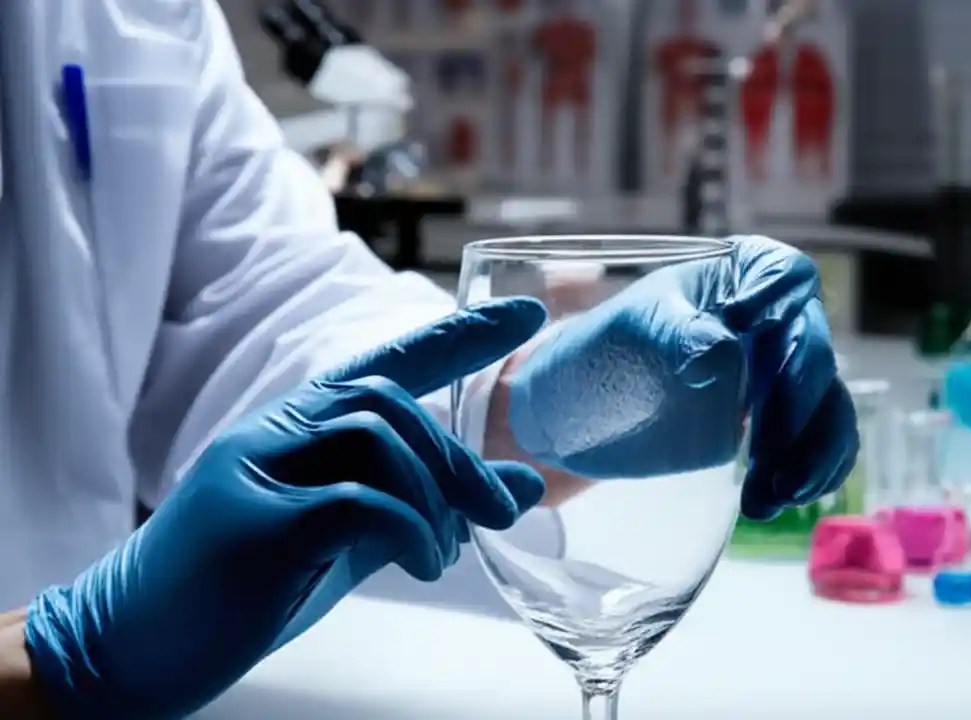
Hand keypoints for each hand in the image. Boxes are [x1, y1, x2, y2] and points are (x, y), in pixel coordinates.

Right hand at [23, 299, 547, 718]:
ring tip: (439, 556)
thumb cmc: (243, 589)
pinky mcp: (253, 524)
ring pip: (376, 438)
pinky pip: (358, 500)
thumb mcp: (351, 540)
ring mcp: (254, 470)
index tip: (529, 315)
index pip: (389, 361)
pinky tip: (423, 566)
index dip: (460, 335)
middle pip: (391, 402)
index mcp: (295, 427)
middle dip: (459, 459)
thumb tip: (517, 486)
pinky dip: (411, 532)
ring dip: (435, 500)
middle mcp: (272, 432)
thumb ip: (427, 507)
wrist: (131, 649)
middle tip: (498, 516)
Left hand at [506, 235, 856, 519]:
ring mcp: (778, 375)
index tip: (742, 341)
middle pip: (812, 352)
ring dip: (813, 451)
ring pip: (826, 405)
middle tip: (769, 457)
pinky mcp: (777, 425)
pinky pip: (818, 442)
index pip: (785, 276)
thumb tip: (720, 349)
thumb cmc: (599, 357)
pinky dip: (815, 470)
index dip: (781, 306)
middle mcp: (771, 319)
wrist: (577, 419)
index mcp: (736, 276)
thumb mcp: (629, 336)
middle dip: (799, 408)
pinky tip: (785, 497)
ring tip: (773, 495)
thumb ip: (673, 335)